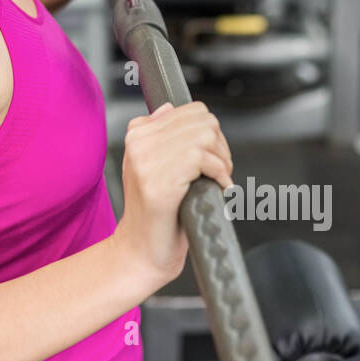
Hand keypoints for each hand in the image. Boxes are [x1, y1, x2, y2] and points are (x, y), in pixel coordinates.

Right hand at [114, 102, 234, 285]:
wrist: (141, 252)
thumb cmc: (154, 215)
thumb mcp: (152, 167)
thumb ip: (159, 136)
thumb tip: (168, 108)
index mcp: (137, 135)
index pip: (190, 110)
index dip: (212, 135)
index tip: (212, 159)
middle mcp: (139, 143)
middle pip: (202, 120)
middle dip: (221, 146)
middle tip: (219, 171)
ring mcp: (147, 161)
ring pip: (205, 135)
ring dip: (222, 160)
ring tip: (218, 179)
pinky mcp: (159, 182)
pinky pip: (203, 159)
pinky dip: (220, 174)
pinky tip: (218, 188)